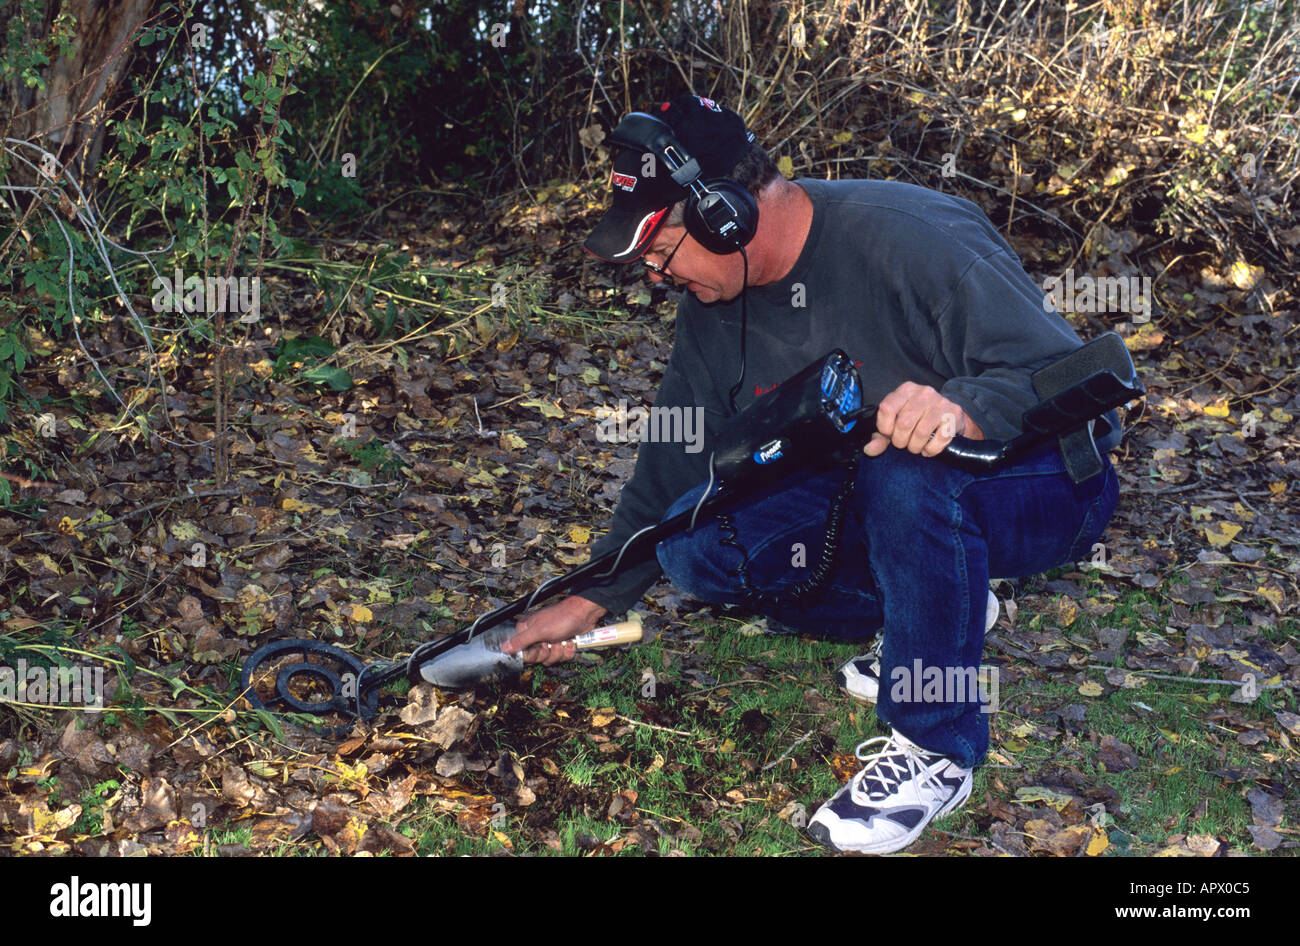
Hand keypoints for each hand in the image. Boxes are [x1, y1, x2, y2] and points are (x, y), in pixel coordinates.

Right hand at [501, 595, 607, 666]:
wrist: (584, 615)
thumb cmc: (562, 618)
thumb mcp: (539, 631)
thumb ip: (520, 641)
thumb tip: (504, 647)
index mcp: (526, 630)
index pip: (521, 652)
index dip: (532, 654)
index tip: (539, 647)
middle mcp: (536, 636)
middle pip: (536, 658)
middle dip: (547, 652)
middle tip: (551, 642)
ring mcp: (549, 641)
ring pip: (549, 659)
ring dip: (558, 652)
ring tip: (562, 640)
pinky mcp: (560, 644)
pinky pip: (561, 657)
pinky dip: (567, 651)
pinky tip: (569, 642)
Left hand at [863, 381, 983, 457]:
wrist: (949, 416)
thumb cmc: (919, 419)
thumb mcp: (896, 423)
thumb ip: (881, 436)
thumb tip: (869, 449)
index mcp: (905, 390)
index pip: (886, 408)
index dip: (885, 427)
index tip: (889, 434)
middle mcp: (923, 393)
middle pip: (904, 423)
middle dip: (901, 441)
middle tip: (904, 443)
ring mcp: (940, 402)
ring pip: (921, 433)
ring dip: (916, 447)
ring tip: (916, 447)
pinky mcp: (954, 415)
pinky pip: (940, 438)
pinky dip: (931, 449)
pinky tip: (929, 448)